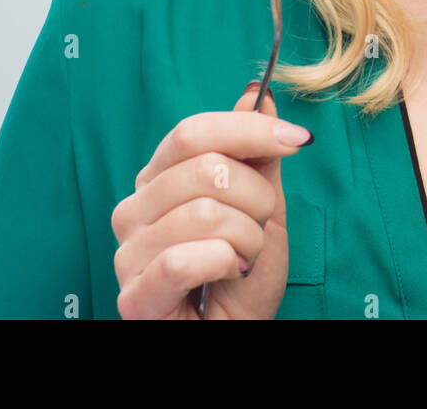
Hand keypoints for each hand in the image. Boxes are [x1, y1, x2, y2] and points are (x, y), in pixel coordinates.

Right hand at [111, 84, 311, 318]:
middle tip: (260, 227)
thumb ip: (257, 153)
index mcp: (159, 177)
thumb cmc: (242, 275)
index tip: (298, 140)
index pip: (194, 130)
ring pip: (206, 214)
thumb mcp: (262, 207)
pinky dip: (225, 263)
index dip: (251, 129)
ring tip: (244, 258)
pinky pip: (186, 258)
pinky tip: (227, 275)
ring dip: (247, 238)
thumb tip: (256, 93)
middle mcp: (134, 208)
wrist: (234, 334)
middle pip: (207, 169)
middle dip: (258, 198)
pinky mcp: (135, 295)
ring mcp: (128, 252)